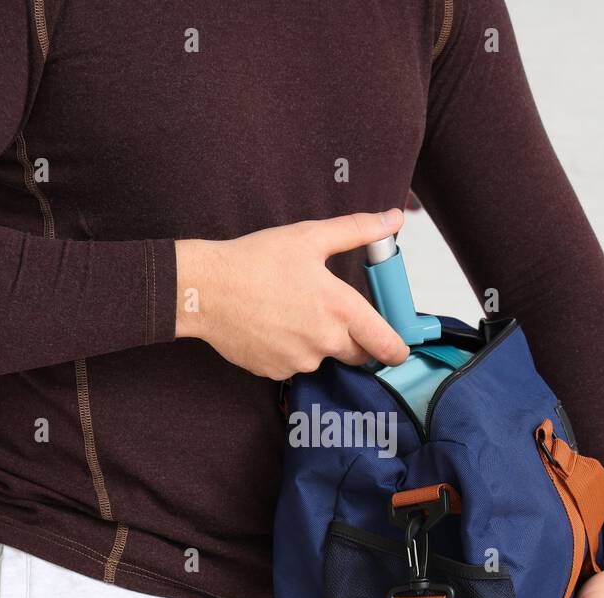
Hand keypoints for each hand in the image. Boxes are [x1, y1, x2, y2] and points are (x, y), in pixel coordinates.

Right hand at [174, 209, 410, 378]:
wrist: (206, 290)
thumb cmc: (254, 261)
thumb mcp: (310, 237)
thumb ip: (358, 230)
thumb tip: (392, 219)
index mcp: (341, 309)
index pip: (388, 345)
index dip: (397, 348)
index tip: (397, 345)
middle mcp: (325, 341)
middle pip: (359, 355)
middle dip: (356, 341)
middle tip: (334, 315)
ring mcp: (300, 361)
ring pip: (323, 358)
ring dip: (317, 342)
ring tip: (291, 312)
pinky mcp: (276, 372)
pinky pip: (294, 365)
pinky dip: (290, 349)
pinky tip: (273, 326)